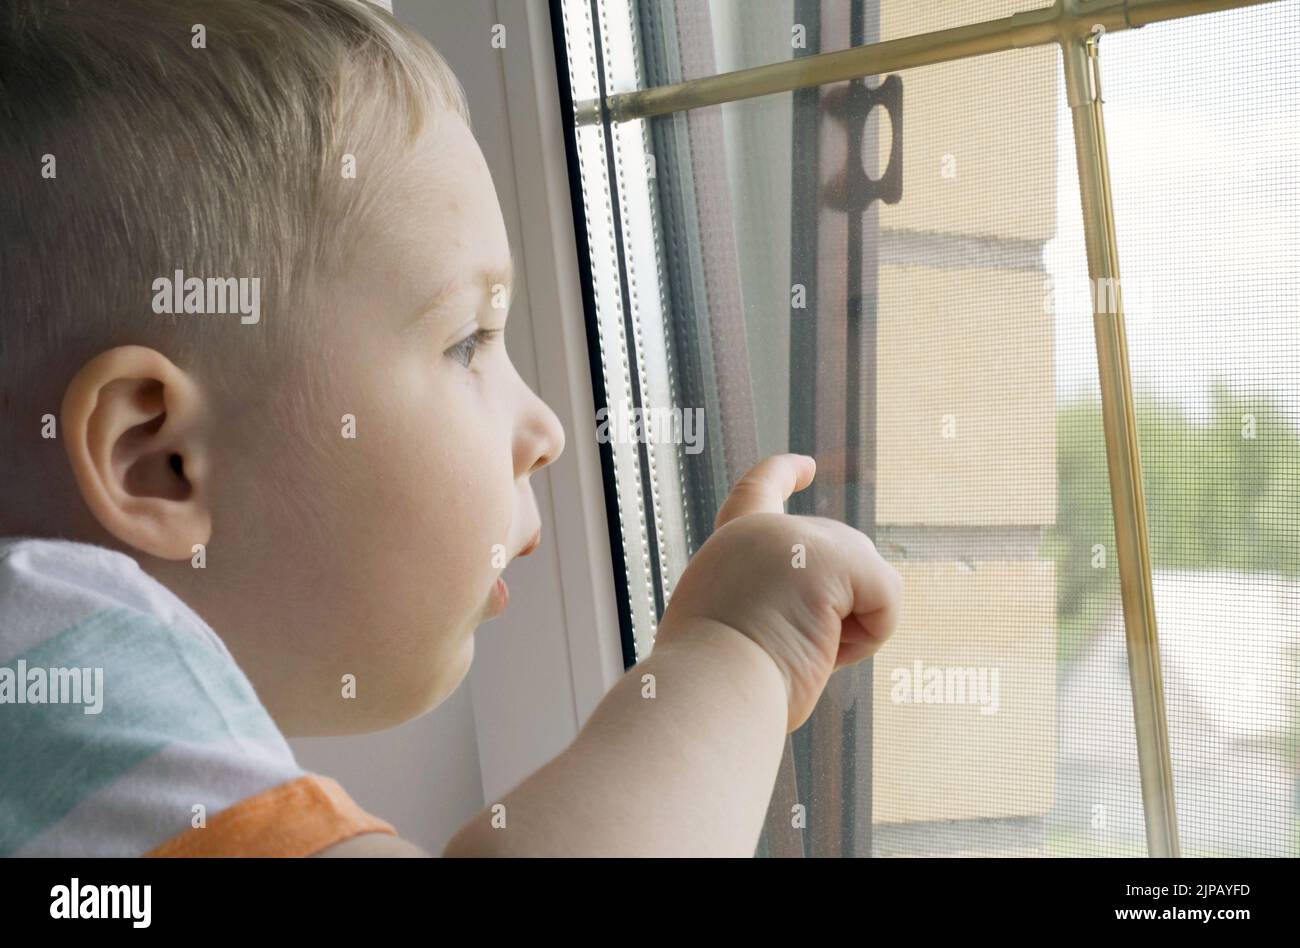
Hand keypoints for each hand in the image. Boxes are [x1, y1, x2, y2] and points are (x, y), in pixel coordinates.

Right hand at [658, 454, 901, 731]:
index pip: (757, 493)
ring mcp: (795, 537)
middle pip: (841, 560)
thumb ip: (772, 605)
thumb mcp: (735, 635)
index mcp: (727, 550)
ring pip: (868, 580)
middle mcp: (759, 532)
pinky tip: (829, 648)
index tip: (806, 466)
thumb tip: (836, 613)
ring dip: (850, 632)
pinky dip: (873, 633)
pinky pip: (887, 594)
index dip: (782, 475)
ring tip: (799, 652)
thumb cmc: (719, 689)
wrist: (710, 693)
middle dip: (839, 614)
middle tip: (788, 653)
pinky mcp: (832, 556)